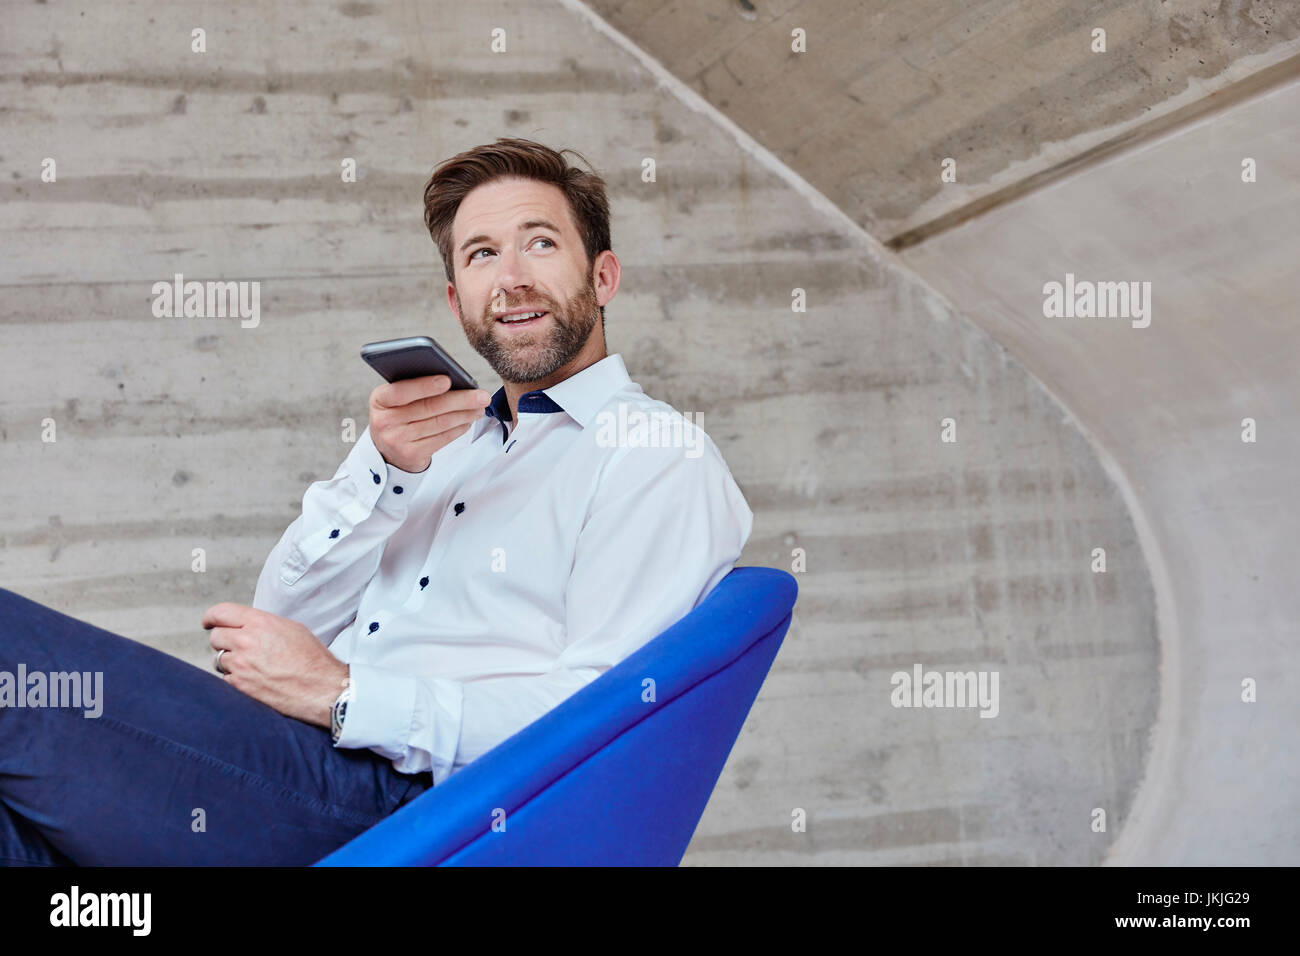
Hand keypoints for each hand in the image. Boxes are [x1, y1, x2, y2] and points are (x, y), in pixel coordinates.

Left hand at [202, 603, 349, 727]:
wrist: (321, 689)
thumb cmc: (313, 660)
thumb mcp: (292, 629)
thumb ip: (265, 624)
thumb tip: (247, 625)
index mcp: (261, 623)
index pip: (221, 613)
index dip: (211, 617)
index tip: (209, 622)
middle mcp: (247, 641)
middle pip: (216, 637)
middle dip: (224, 641)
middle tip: (236, 647)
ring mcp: (241, 665)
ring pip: (218, 660)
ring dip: (230, 662)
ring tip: (251, 666)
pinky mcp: (240, 686)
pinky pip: (226, 679)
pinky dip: (235, 679)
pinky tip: (254, 680)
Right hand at [370, 375, 490, 472]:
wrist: (388, 449)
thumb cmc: (398, 414)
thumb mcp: (395, 399)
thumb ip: (413, 386)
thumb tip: (451, 379)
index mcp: (380, 399)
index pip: (402, 391)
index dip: (425, 386)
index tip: (448, 380)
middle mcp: (385, 421)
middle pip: (429, 407)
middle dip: (460, 400)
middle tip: (481, 395)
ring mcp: (397, 440)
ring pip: (439, 423)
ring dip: (464, 414)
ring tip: (480, 407)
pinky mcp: (412, 454)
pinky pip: (441, 439)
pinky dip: (458, 429)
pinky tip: (468, 421)